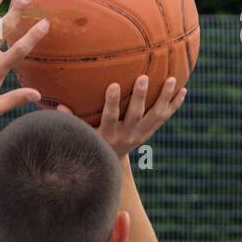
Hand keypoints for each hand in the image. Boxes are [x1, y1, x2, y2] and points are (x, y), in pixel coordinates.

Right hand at [61, 76, 187, 156]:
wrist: (110, 164)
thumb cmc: (90, 143)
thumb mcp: (80, 135)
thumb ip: (71, 121)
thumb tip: (57, 106)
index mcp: (108, 134)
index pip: (110, 116)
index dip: (112, 102)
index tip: (113, 84)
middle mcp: (127, 135)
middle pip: (136, 115)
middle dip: (140, 97)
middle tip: (144, 77)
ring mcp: (141, 134)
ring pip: (156, 116)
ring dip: (165, 98)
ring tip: (173, 80)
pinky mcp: (150, 133)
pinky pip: (165, 118)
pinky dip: (175, 104)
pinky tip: (183, 90)